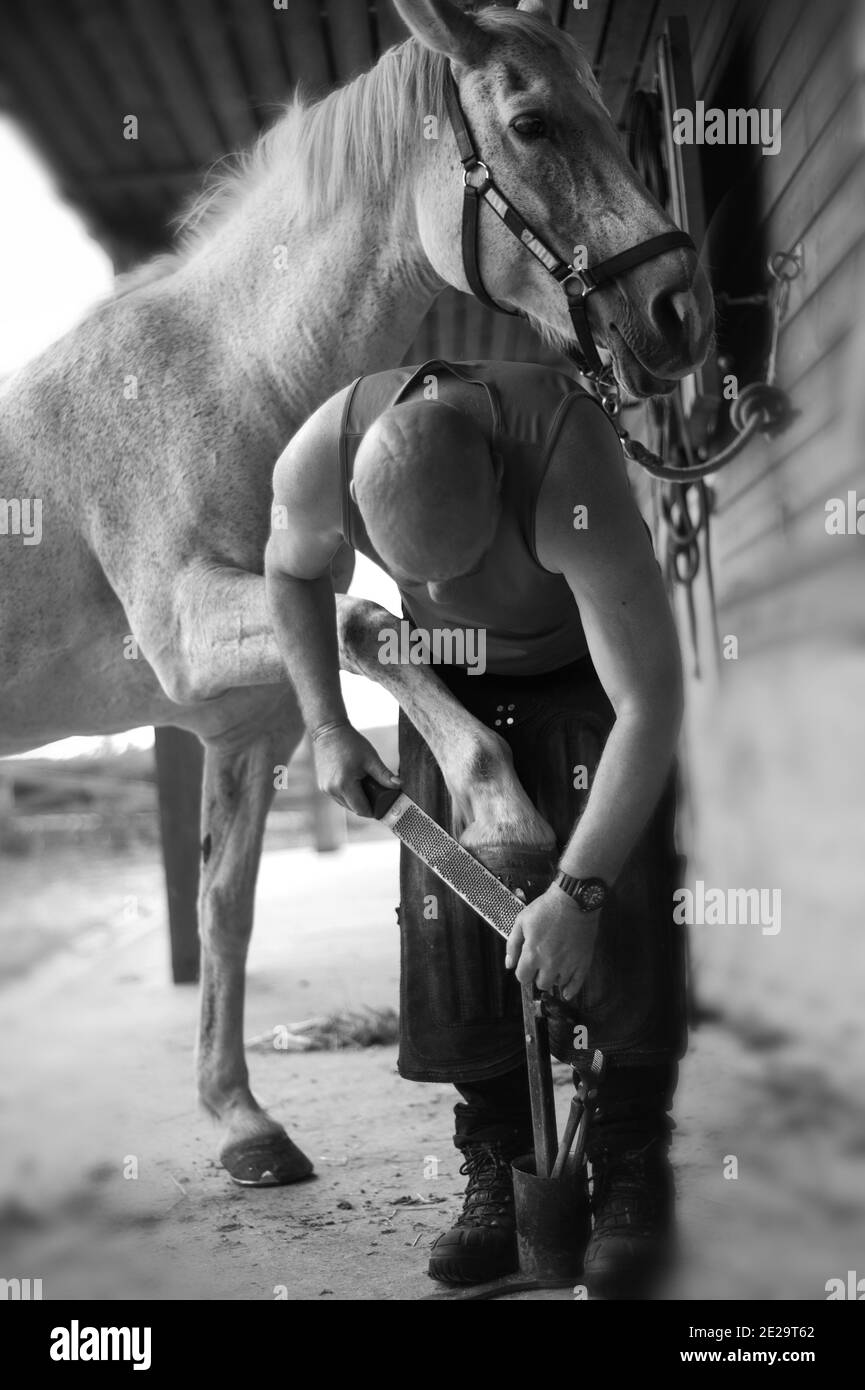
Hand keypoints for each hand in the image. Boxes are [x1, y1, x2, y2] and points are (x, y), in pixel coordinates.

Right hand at [313, 724, 399, 816]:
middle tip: (377, 792)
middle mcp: (332, 790)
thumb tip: (399, 785)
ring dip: (357, 799)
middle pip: (354, 809)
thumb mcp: (371, 759)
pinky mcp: (323, 786)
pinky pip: (339, 797)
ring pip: (346, 804)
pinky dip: (348, 794)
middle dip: (367, 804)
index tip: (384, 805)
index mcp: (344, 785)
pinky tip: (354, 781)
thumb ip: (384, 775)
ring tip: (364, 783)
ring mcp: (325, 789)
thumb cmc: (350, 743)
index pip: (362, 810)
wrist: (329, 731)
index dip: (375, 810)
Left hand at [505, 883, 598, 1000]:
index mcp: (533, 954)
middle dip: (538, 976)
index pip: (523, 978)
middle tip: (541, 964)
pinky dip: (570, 990)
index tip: (526, 966)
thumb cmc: (546, 908)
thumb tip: (509, 964)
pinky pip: (577, 984)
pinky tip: (566, 992)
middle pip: (541, 984)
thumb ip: (512, 945)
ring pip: (557, 984)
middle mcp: (550, 964)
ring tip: (554, 967)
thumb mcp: (522, 921)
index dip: (523, 972)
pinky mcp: (583, 962)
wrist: (574, 900)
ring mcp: (568, 964)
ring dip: (554, 978)